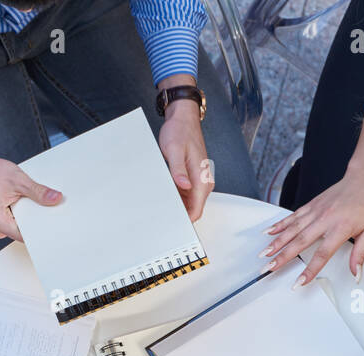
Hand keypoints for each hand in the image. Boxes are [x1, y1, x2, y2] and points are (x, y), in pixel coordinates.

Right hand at [0, 144, 62, 242]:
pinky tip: (20, 202)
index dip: (41, 229)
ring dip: (27, 216)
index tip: (53, 223)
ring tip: (24, 200)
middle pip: (24, 233)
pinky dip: (21, 214)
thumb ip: (38, 192)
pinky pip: (15, 224)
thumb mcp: (18, 179)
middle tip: (41, 205)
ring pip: (20, 228)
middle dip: (35, 220)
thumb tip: (55, 199)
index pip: (26, 236)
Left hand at [158, 96, 213, 221]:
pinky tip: (165, 194)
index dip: (186, 222)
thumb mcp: (175, 151)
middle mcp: (203, 182)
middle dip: (180, 215)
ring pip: (189, 203)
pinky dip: (176, 197)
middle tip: (161, 218)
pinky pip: (186, 194)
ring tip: (160, 206)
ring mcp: (199, 181)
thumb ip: (178, 171)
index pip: (197, 210)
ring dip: (177, 206)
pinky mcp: (193, 178)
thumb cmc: (180, 132)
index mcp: (202, 179)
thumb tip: (184, 187)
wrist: (183, 119)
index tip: (173, 227)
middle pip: (193, 209)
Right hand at [262, 169, 363, 286]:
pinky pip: (292, 216)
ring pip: (292, 229)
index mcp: (340, 228)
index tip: (300, 281)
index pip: (322, 253)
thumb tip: (356, 274)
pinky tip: (269, 232)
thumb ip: (359, 254)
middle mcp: (324, 219)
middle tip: (271, 267)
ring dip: (277, 242)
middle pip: (300, 241)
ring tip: (265, 253)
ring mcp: (315, 211)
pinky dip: (280, 224)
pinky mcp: (311, 205)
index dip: (310, 269)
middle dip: (283, 256)